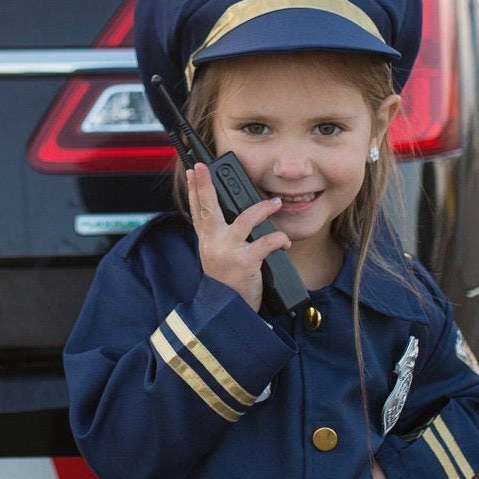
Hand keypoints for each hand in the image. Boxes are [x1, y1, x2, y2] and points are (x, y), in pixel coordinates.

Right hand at [186, 163, 290, 312]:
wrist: (227, 311)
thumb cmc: (228, 283)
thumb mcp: (217, 257)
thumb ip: (221, 237)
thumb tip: (236, 215)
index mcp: (207, 240)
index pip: (197, 209)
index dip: (195, 188)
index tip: (194, 170)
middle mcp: (213, 243)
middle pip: (207, 208)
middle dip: (204, 186)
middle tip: (202, 167)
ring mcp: (227, 252)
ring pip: (245, 220)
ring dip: (263, 209)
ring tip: (275, 203)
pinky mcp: (244, 262)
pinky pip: (266, 242)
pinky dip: (279, 239)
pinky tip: (284, 241)